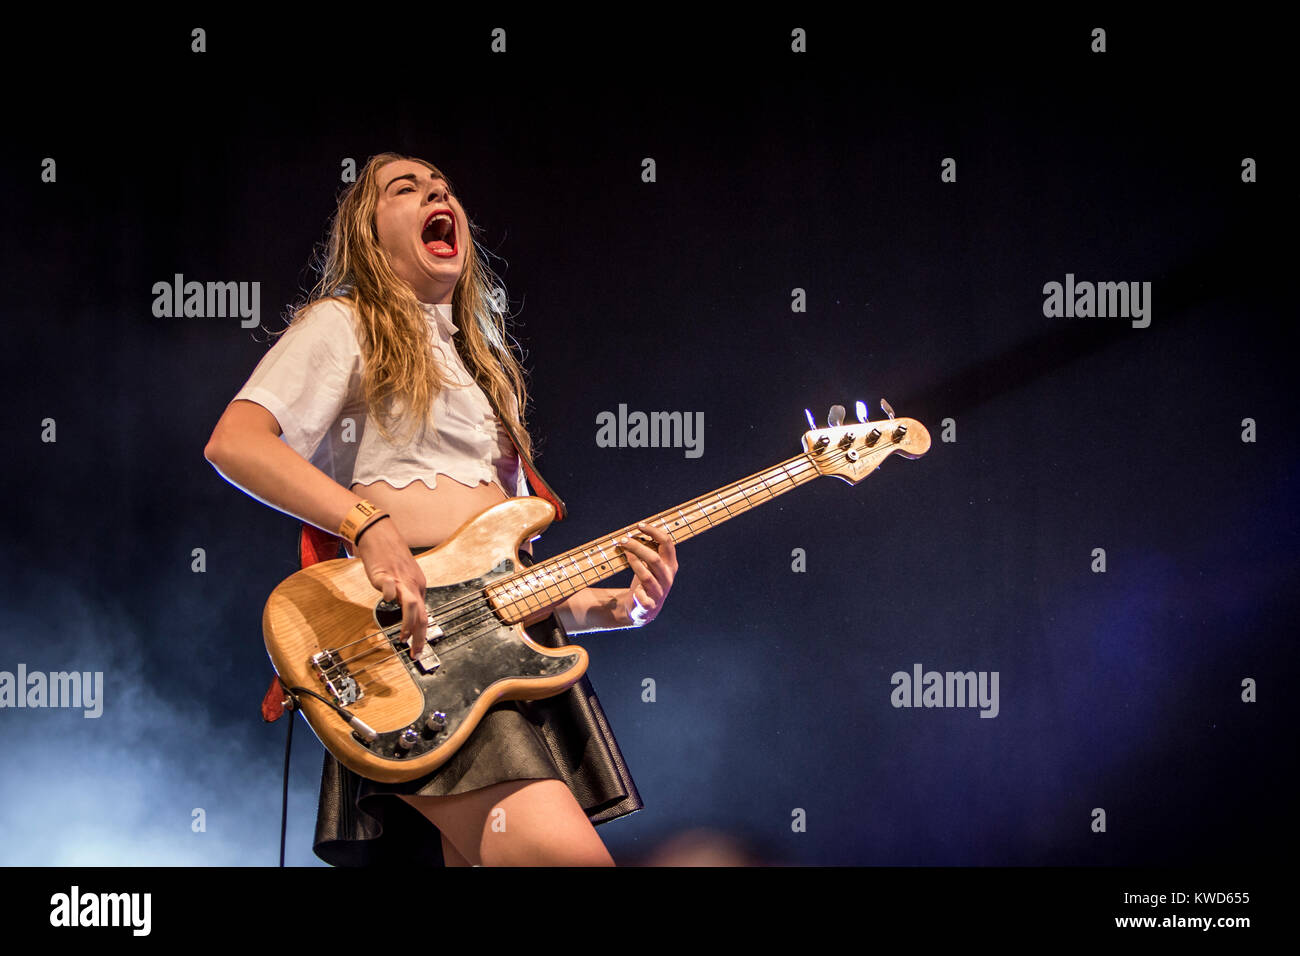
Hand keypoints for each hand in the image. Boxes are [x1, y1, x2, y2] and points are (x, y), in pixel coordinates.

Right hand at [353, 517, 428, 655]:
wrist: (378, 535)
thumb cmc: (389, 557)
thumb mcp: (404, 578)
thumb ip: (407, 595)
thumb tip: (409, 615)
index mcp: (419, 586)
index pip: (424, 614)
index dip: (422, 633)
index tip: (417, 647)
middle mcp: (414, 584)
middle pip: (422, 614)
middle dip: (420, 637)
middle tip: (416, 653)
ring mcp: (401, 580)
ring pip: (412, 606)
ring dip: (409, 625)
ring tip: (404, 638)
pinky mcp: (386, 576)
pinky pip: (390, 590)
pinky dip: (388, 598)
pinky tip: (385, 601)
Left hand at [615, 521, 677, 626]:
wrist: (644, 609)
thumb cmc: (647, 581)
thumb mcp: (652, 565)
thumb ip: (650, 549)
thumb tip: (638, 528)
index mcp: (670, 565)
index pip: (667, 543)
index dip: (654, 532)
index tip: (639, 525)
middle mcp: (667, 578)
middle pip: (654, 559)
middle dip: (638, 547)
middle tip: (623, 539)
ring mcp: (659, 592)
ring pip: (647, 576)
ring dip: (633, 563)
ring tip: (623, 554)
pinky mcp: (649, 605)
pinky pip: (643, 598)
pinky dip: (637, 593)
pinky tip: (634, 590)